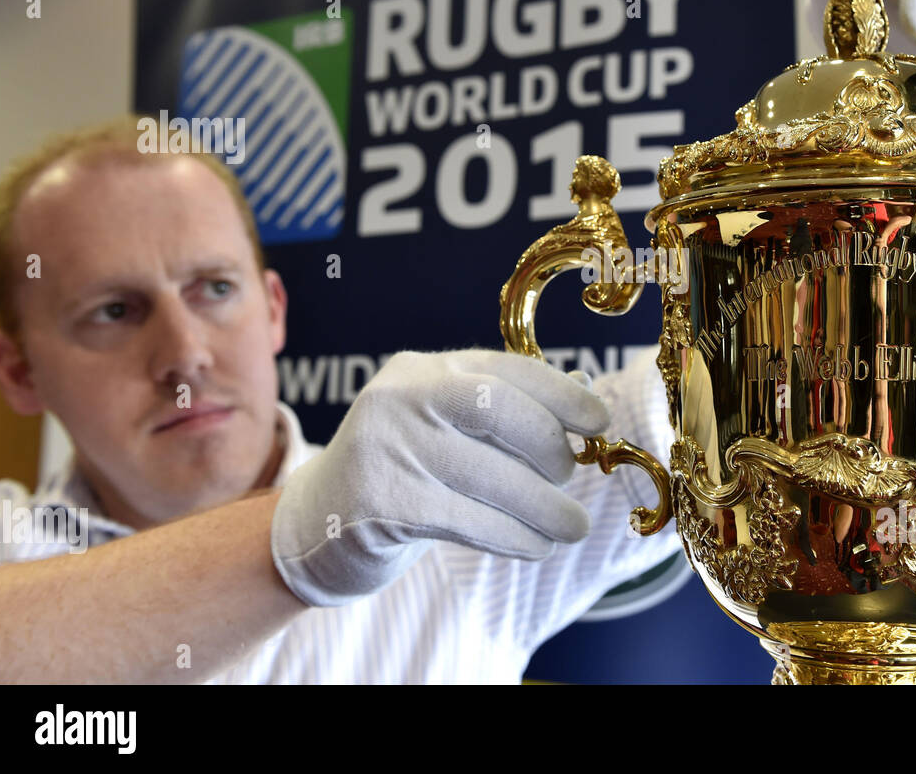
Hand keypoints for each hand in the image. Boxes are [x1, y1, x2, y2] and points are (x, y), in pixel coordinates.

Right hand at [270, 349, 609, 606]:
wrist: (315, 527)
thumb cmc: (403, 476)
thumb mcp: (448, 432)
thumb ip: (507, 415)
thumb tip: (585, 397)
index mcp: (424, 370)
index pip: (505, 369)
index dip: (561, 394)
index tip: (600, 421)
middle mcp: (400, 396)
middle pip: (496, 407)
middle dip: (549, 447)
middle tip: (570, 482)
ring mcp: (385, 446)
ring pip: (486, 473)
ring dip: (542, 506)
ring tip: (571, 527)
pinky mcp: (379, 502)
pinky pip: (465, 518)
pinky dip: (511, 535)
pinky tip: (534, 546)